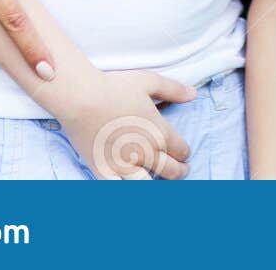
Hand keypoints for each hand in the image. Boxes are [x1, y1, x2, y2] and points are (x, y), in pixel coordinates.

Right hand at [60, 69, 196, 179]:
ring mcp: (125, 166)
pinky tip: (131, 190)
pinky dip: (127, 194)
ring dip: (157, 187)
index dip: (184, 153)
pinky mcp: (104, 172)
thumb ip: (173, 89)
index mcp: (159, 132)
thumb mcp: (149, 81)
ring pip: (148, 186)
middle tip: (181, 171)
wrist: (82, 98)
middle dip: (179, 172)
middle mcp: (145, 153)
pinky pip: (119, 192)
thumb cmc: (115, 87)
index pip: (180, 150)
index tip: (184, 154)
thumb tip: (193, 94)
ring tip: (159, 185)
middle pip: (170, 171)